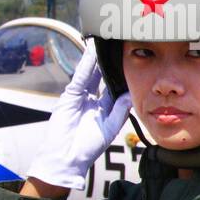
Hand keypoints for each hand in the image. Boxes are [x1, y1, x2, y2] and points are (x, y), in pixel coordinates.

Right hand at [27, 44, 132, 189]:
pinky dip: (86, 66)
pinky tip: (91, 54)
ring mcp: (81, 97)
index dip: (122, 76)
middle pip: (103, 77)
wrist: (67, 157)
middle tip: (119, 47)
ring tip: (105, 43)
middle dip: (110, 63)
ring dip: (97, 59)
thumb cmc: (88, 147)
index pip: (115, 87)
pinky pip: (80, 78)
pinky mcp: (70, 96)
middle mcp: (93, 99)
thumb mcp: (109, 128)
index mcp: (104, 108)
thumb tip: (132, 95)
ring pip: (91, 74)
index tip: (131, 63)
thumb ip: (120, 111)